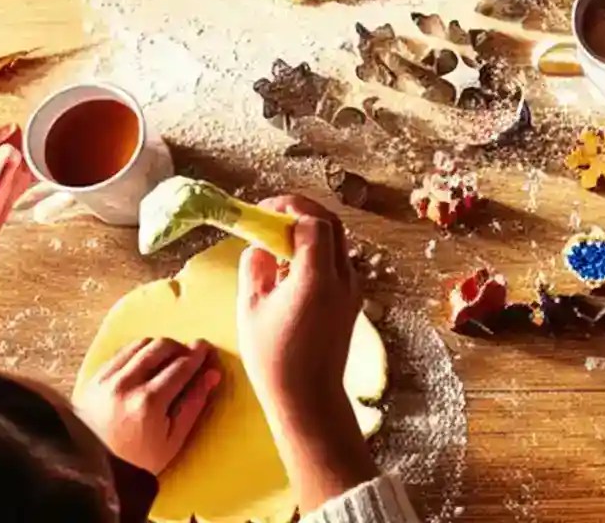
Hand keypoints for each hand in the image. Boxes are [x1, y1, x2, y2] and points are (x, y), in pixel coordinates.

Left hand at [74, 337, 220, 474]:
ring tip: (167, 360)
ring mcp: (105, 379)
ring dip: (159, 347)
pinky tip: (144, 365)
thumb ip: (193, 405)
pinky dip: (137, 352)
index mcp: (149, 402)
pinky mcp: (92, 379)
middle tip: (188, 356)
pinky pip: (120, 353)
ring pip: (139, 345)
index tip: (207, 348)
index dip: (198, 354)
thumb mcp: (173, 441)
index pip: (181, 366)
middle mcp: (125, 384)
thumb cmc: (138, 461)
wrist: (92, 470)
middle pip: (160, 347)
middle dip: (180, 347)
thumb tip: (212, 375)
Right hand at [237, 196, 360, 414]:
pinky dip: (319, 253)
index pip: (314, 222)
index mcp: (317, 277)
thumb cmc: (274, 357)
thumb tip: (260, 247)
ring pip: (338, 243)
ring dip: (312, 232)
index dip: (291, 208)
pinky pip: (338, 264)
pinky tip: (293, 268)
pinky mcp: (353, 301)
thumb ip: (255, 267)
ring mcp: (353, 290)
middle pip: (333, 225)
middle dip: (304, 212)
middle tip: (275, 215)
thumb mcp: (251, 308)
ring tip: (280, 242)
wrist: (308, 397)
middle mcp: (343, 279)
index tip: (266, 210)